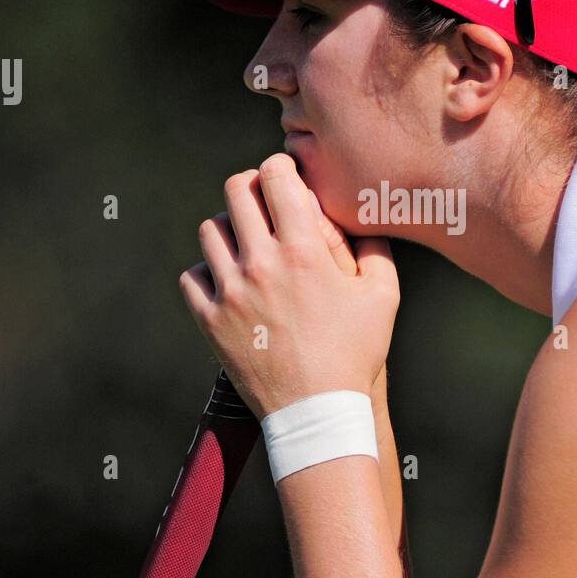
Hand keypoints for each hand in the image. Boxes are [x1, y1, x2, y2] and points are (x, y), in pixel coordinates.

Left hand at [179, 153, 398, 420]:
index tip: (286, 176)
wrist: (317, 410)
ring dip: (231, 228)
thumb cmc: (355, 353)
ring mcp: (230, 291)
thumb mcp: (383, 296)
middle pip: (236, 191)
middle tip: (265, 200)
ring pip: (211, 229)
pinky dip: (208, 272)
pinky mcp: (210, 319)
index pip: (276, 177)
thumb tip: (359, 213)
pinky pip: (193, 274)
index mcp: (303, 251)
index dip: (281, 167)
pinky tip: (230, 282)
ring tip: (249, 244)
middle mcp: (261, 263)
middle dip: (252, 187)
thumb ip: (373, 246)